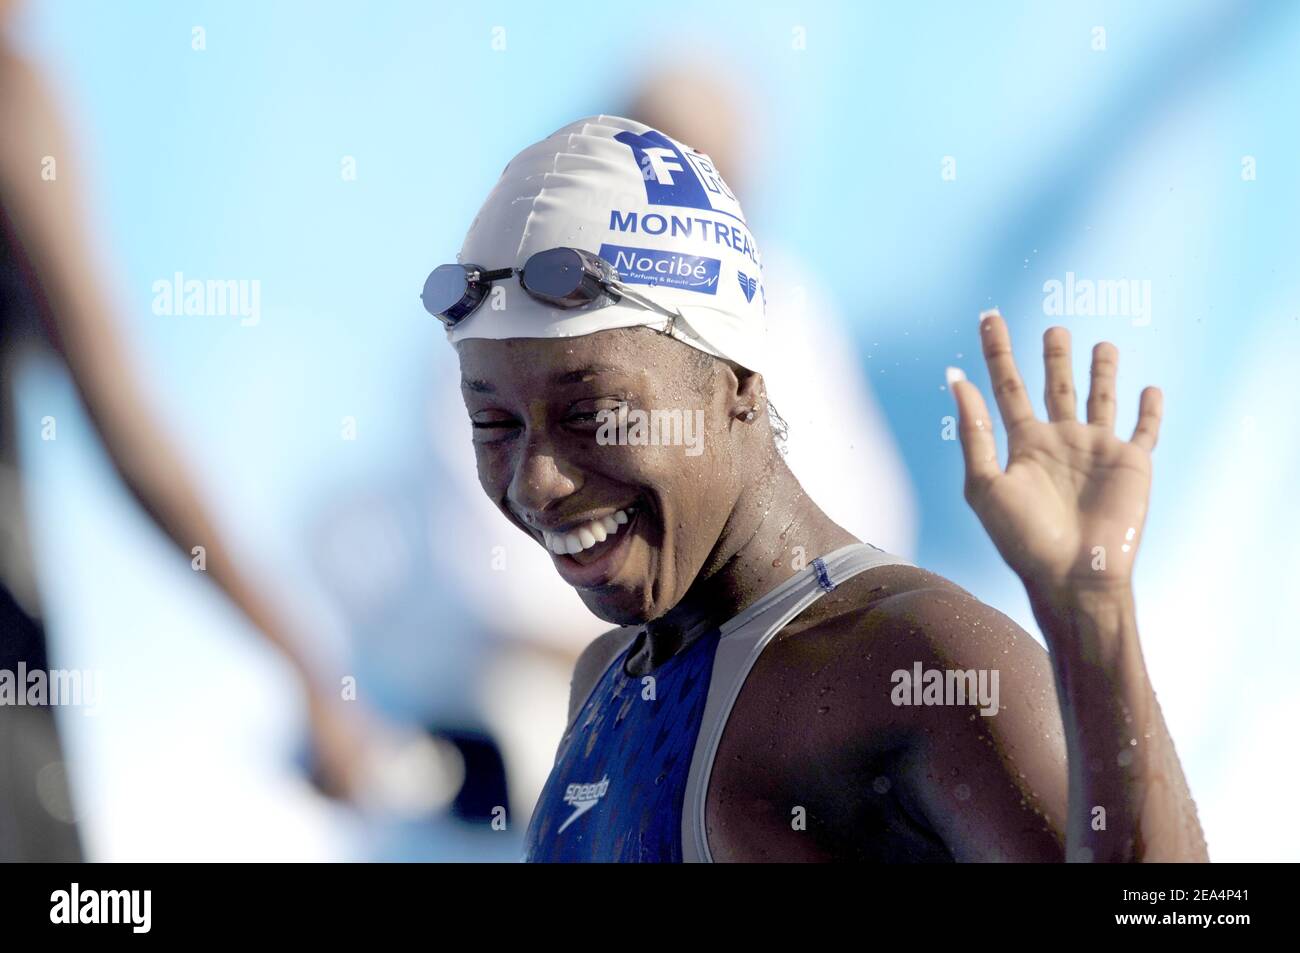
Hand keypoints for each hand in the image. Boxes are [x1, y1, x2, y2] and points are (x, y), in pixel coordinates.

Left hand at [949, 311, 1161, 594]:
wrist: (1073, 576)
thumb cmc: (1022, 538)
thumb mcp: (986, 484)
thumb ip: (974, 431)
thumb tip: (955, 379)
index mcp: (1022, 445)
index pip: (1006, 387)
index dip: (997, 352)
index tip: (989, 317)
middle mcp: (1059, 443)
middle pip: (1055, 388)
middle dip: (1054, 359)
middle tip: (1053, 330)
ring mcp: (1096, 451)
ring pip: (1100, 400)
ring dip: (1101, 373)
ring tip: (1102, 343)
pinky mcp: (1131, 463)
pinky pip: (1144, 431)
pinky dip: (1150, 410)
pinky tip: (1149, 388)